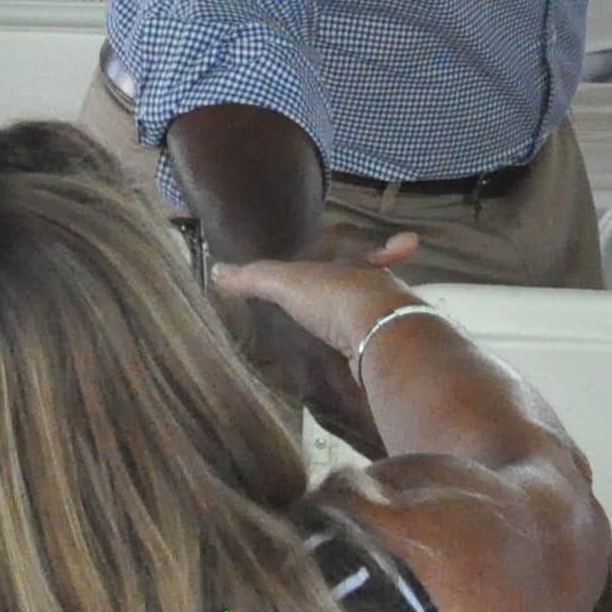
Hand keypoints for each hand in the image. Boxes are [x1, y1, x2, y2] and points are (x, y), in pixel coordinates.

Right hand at [213, 230, 419, 459]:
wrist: (380, 335)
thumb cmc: (334, 296)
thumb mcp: (285, 282)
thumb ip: (254, 278)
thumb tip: (216, 271)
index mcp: (361, 262)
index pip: (366, 252)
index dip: (380, 248)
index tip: (395, 245)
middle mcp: (382, 287)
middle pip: (376, 285)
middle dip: (372, 288)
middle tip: (360, 299)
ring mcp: (393, 320)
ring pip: (383, 316)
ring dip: (373, 322)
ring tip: (355, 334)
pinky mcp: (394, 351)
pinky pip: (382, 346)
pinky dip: (373, 353)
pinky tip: (362, 365)